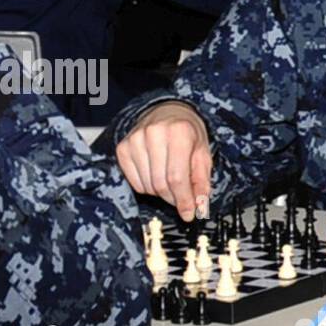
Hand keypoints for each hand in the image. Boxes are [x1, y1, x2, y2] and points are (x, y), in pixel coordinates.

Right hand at [116, 101, 211, 221]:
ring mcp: (135, 140)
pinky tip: (155, 174)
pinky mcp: (123, 148)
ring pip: (147, 186)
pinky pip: (134, 182)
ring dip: (160, 192)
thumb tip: (198, 208)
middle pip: (160, 184)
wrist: (168, 112)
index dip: (183, 200)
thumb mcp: (203, 155)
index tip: (188, 213)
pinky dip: (146, 186)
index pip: (177, 177)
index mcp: (179, 132)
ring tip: (169, 180)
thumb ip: (201, 182)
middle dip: (172, 198)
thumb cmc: (187, 133)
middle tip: (180, 198)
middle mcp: (154, 133)